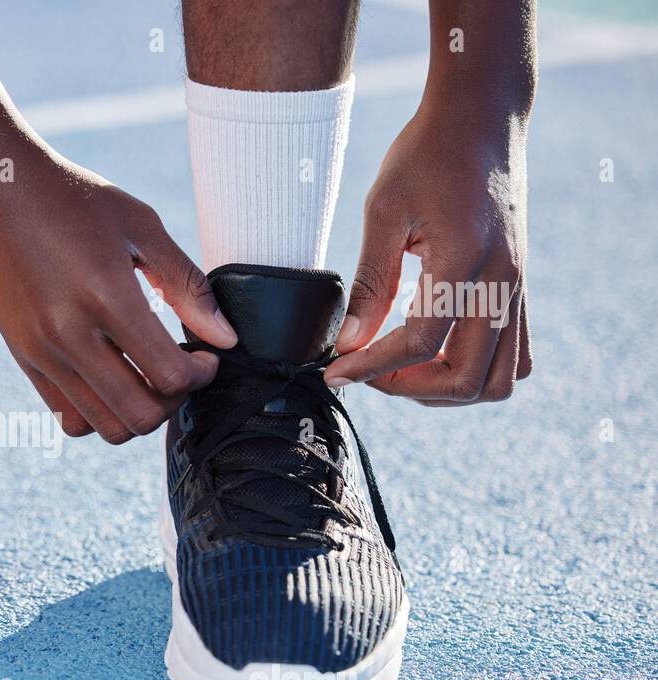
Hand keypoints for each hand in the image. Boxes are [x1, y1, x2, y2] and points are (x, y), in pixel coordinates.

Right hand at [0, 149, 236, 441]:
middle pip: (141, 416)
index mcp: (107, 296)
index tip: (204, 354)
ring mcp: (42, 352)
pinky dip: (100, 411)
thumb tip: (226, 338)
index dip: (202, 373)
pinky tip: (110, 374)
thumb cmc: (71, 197)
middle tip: (177, 368)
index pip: (170, 376)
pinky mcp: (23, 358)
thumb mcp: (140, 226)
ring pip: (105, 428)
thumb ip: (186, 285)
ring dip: (137, 411)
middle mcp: (69, 334)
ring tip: (144, 375)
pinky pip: (69, 418)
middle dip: (173, 400)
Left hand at [325, 102, 532, 404]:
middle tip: (367, 371)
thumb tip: (348, 342)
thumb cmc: (427, 153)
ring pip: (498, 380)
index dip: (370, 368)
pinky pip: (515, 355)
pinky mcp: (520, 286)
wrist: (482, 116)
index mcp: (465, 262)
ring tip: (401, 368)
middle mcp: (503, 282)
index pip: (418, 344)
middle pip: (466, 380)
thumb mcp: (383, 210)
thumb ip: (369, 282)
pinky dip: (475, 370)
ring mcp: (518, 287)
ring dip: (447, 389)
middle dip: (409, 388)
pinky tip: (433, 351)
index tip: (334, 371)